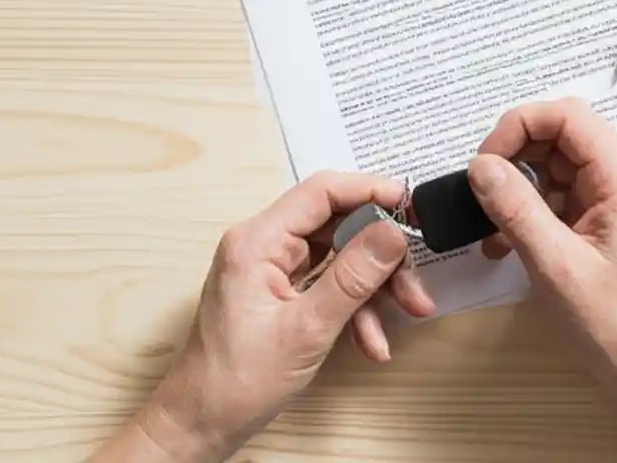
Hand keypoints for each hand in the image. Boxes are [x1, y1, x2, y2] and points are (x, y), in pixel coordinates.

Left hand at [95, 172, 434, 462]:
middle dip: (383, 255)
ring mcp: (273, 269)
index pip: (322, 192)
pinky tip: (372, 341)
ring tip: (407, 313)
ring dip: (377, 287)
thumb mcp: (306, 329)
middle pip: (340, 226)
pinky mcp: (283, 292)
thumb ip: (353, 278)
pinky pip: (332, 284)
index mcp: (257, 242)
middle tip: (414, 280)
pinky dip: (358, 308)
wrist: (201, 424)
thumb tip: (393, 233)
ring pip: (342, 257)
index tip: (412, 206)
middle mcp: (264, 246)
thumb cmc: (235, 381)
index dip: (372, 191)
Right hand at [469, 99, 616, 386]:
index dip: (518, 126)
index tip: (483, 162)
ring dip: (518, 187)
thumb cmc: (611, 323)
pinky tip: (506, 242)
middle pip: (561, 134)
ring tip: (492, 228)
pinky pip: (562, 193)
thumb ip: (515, 207)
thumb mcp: (554, 263)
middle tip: (481, 192)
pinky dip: (530, 209)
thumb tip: (480, 165)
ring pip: (556, 163)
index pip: (567, 116)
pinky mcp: (607, 217)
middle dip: (514, 156)